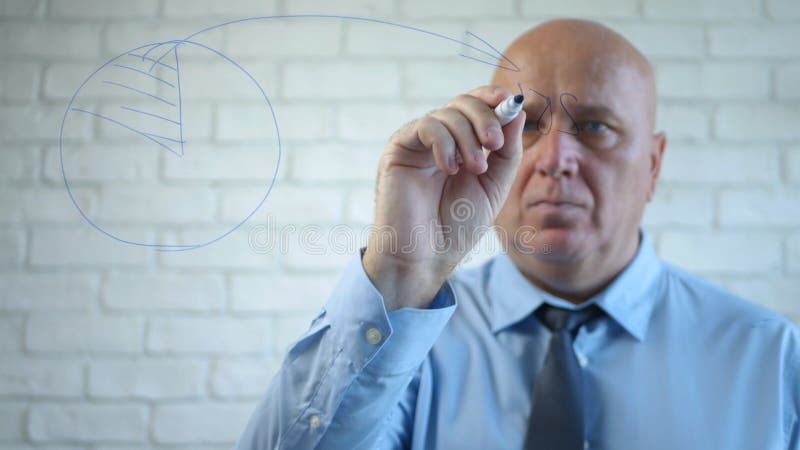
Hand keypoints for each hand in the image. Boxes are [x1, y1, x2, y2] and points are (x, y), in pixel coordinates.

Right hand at [363, 85, 526, 309]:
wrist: (426, 255)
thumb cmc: (457, 226)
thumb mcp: (494, 185)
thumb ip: (508, 150)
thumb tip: (517, 109)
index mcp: (462, 144)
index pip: (477, 106)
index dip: (494, 99)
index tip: (513, 103)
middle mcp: (439, 139)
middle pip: (464, 102)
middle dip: (485, 118)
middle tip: (495, 144)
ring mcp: (419, 143)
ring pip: (448, 113)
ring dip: (468, 138)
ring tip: (474, 169)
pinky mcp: (399, 148)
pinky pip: (426, 126)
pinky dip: (445, 143)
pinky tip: (449, 168)